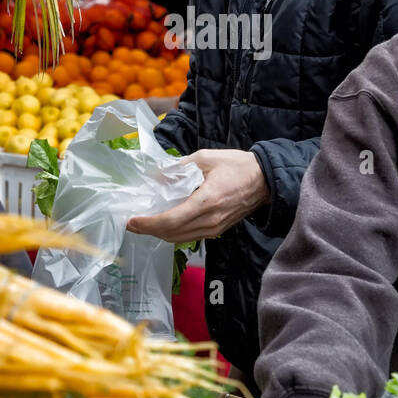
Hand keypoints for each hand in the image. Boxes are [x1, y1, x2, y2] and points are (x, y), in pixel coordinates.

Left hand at [126, 149, 270, 244]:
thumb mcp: (205, 158)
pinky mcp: (218, 230)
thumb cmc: (238, 165)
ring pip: (180, 238)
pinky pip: (190, 236)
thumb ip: (179, 168)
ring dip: (159, 233)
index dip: (148, 223)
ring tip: (144, 223)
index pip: (171, 220)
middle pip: (172, 234)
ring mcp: (215, 228)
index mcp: (207, 201)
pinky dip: (173, 232)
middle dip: (148, 230)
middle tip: (131, 223)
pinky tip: (165, 223)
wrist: (266, 180)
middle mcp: (210, 220)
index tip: (132, 220)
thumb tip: (156, 177)